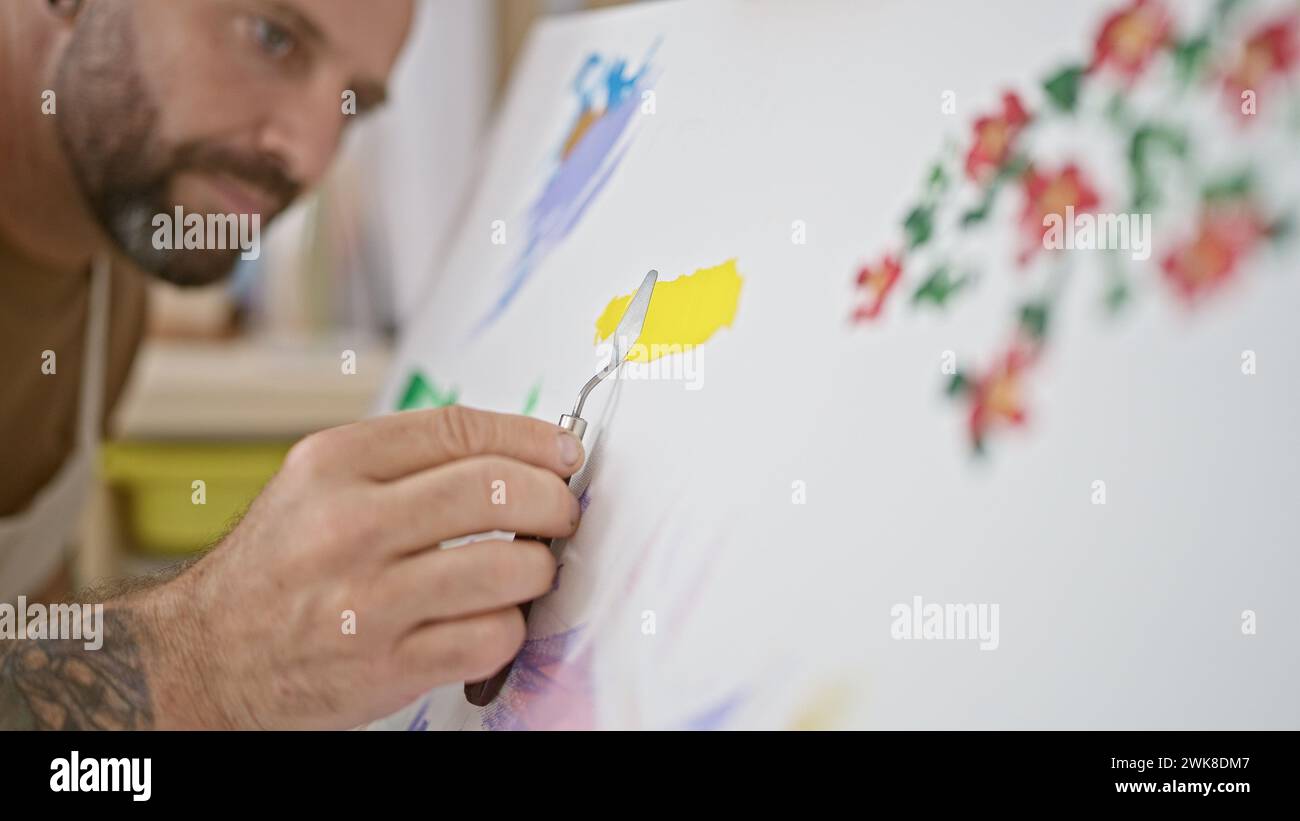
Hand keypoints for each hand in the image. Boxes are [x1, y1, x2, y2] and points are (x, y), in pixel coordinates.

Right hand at [147, 406, 583, 728]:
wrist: (206, 655)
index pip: (462, 431)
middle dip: (553, 501)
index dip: (532, 438)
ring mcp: (369, 600)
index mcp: (335, 465)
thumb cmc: (277, 566)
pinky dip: (509, 627)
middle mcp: (349, 526)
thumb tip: (519, 455)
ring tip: (525, 569)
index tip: (563, 453)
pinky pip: (492, 636)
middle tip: (561, 513)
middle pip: (497, 490)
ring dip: (537, 569)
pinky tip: (491, 618)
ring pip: (509, 567)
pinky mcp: (388, 666)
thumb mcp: (318, 484)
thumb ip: (407, 462)